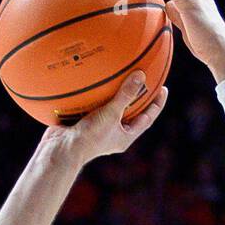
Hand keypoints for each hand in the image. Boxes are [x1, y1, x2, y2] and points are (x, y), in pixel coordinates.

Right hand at [42, 72, 167, 163]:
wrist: (61, 149)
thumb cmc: (90, 136)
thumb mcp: (111, 114)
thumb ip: (126, 95)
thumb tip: (141, 76)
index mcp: (125, 136)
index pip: (147, 118)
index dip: (156, 104)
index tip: (163, 88)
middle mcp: (114, 133)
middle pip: (131, 112)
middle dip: (138, 96)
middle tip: (145, 78)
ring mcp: (99, 128)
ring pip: (112, 108)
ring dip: (116, 93)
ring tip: (122, 75)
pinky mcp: (85, 122)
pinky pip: (95, 105)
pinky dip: (97, 93)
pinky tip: (96, 80)